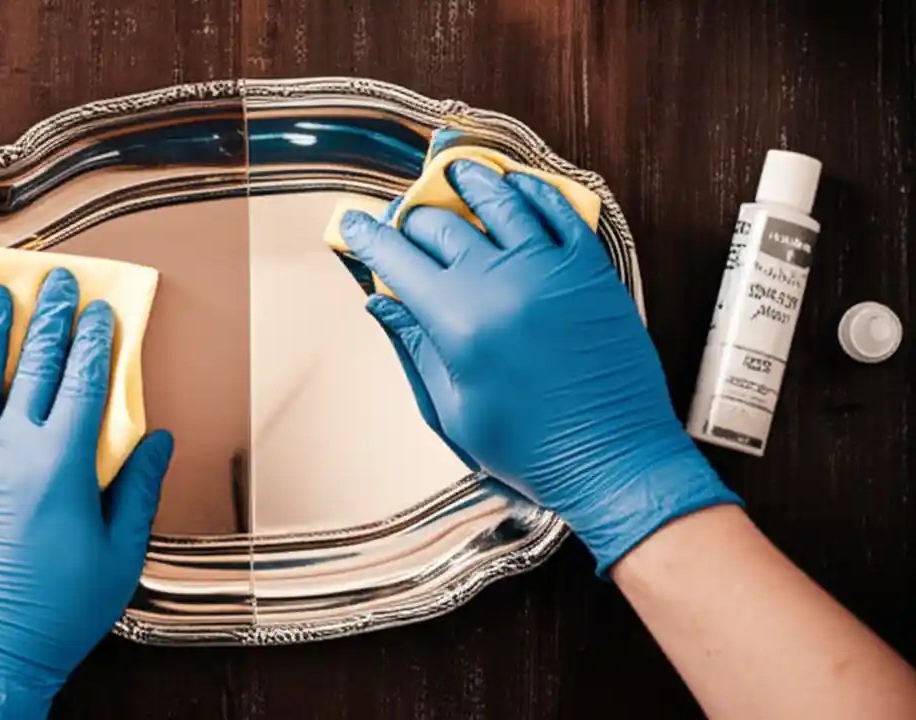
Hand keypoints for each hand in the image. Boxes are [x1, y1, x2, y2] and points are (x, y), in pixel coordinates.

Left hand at [0, 270, 173, 718]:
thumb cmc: (60, 606)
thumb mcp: (120, 552)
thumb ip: (137, 487)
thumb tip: (159, 438)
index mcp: (63, 462)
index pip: (84, 379)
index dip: (95, 338)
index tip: (101, 309)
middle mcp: (12, 447)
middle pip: (34, 363)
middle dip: (49, 316)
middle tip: (55, 281)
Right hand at [340, 161, 737, 573]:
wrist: (615, 461)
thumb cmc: (530, 449)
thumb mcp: (452, 408)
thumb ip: (416, 347)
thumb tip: (382, 304)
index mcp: (459, 323)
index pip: (396, 259)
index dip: (367, 237)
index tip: (352, 225)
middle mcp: (502, 284)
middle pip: (441, 224)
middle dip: (412, 216)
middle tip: (401, 218)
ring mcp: (550, 269)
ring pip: (499, 199)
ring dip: (469, 181)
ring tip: (455, 170)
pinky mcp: (590, 269)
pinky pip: (556, 209)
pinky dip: (530, 190)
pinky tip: (515, 185)